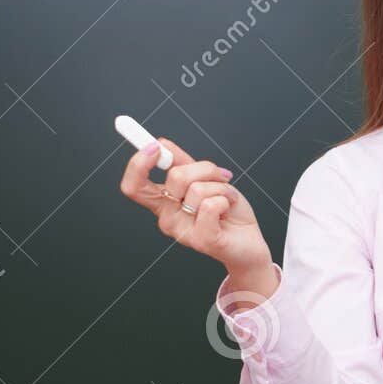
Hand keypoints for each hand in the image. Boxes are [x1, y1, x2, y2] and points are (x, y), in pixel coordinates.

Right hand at [117, 134, 271, 273]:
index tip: (154, 147)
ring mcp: (182, 232)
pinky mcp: (202, 240)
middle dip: (203, 169)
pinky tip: (228, 210)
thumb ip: (181, 162)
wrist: (248, 240)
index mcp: (163, 203)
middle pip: (174, 178)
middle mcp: (167, 219)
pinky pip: (211, 205)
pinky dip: (227, 199)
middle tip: (218, 177)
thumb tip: (162, 144)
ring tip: (226, 200)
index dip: (138, 164)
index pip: (134, 186)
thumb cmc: (227, 211)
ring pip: (198, 189)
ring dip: (221, 187)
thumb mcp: (205, 180)